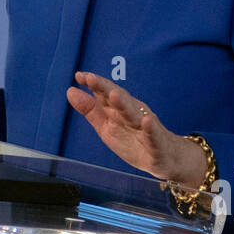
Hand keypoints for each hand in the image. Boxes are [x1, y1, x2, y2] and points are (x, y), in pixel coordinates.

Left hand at [66, 71, 205, 184]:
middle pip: (118, 98)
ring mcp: (145, 127)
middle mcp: (132, 113)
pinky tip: (146, 121)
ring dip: (124, 104)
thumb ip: (89, 109)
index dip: (94, 84)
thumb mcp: (106, 126)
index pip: (105, 93)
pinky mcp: (156, 144)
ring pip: (134, 114)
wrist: (163, 158)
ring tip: (114, 95)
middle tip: (91, 79)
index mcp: (119, 109)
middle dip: (105, 88)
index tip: (80, 75)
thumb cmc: (132, 139)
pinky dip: (150, 129)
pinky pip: (153, 135)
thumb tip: (70, 90)